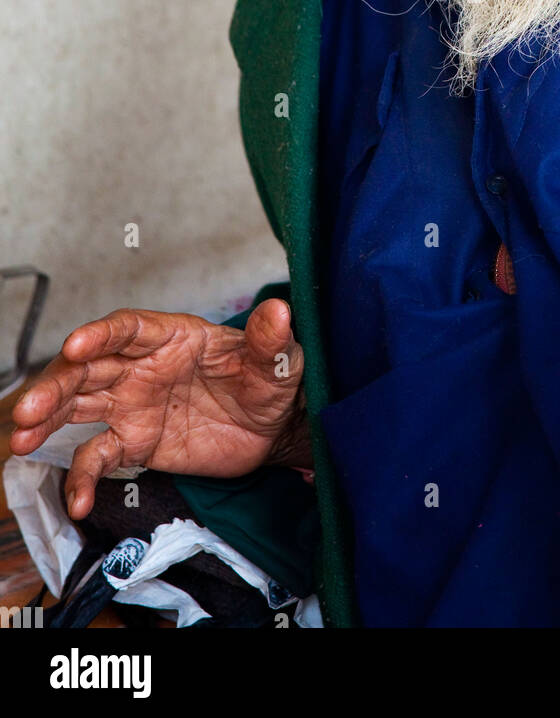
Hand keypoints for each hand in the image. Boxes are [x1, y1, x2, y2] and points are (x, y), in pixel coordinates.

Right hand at [10, 299, 309, 518]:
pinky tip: (77, 501)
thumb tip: (280, 311)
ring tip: (20, 441)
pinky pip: (100, 457)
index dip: (99, 335)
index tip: (74, 346)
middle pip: (88, 368)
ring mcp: (134, 404)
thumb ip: (271, 340)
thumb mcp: (278, 360)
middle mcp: (143, 366)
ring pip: (79, 406)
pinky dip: (84, 477)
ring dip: (48, 421)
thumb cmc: (271, 381)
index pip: (127, 329)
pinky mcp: (136, 442)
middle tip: (28, 410)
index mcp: (172, 337)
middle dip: (55, 385)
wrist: (274, 429)